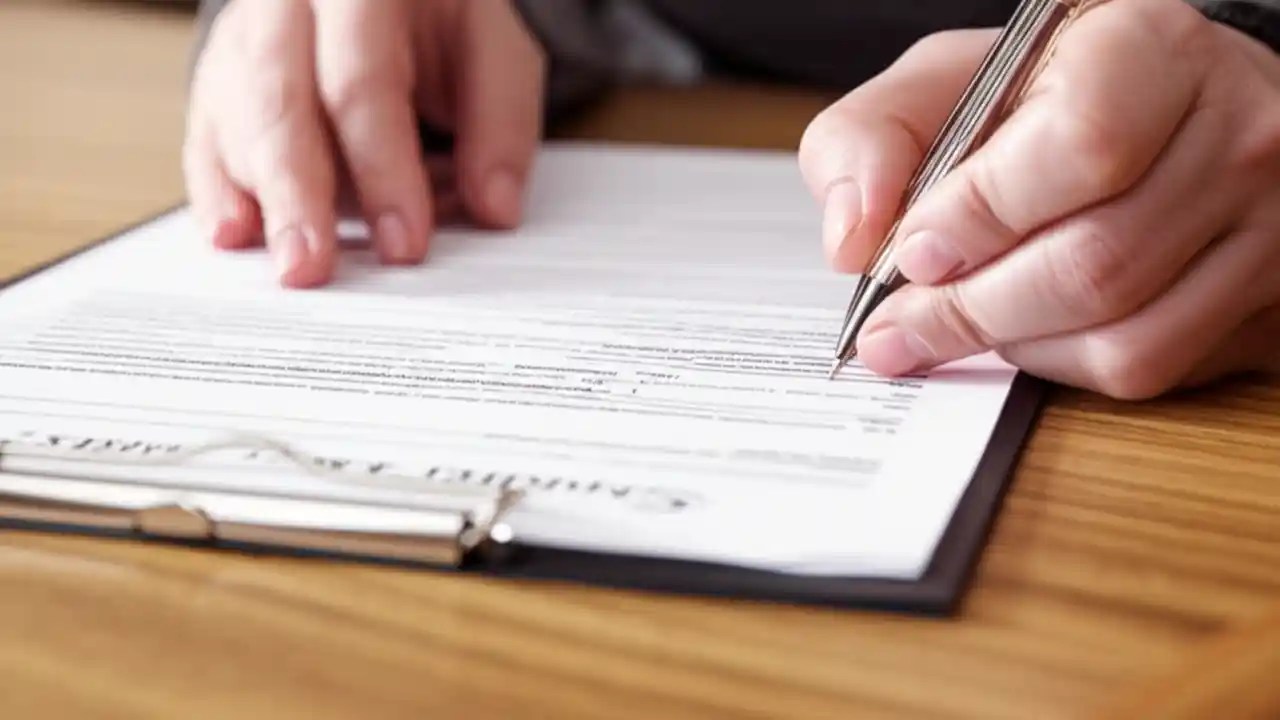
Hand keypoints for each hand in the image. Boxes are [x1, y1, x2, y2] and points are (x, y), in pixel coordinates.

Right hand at [183, 0, 545, 286]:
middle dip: (298, 196)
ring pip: (235, 124)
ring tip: (290, 265)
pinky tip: (233, 233)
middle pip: (278, 104)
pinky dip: (219, 193)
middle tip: (313, 267)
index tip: (405, 243)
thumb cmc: (437, 20)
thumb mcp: (490, 50)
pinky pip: (206, 141)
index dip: (382, 169)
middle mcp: (286, 8)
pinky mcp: (220, 84)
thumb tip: (495, 207)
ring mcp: (243, 43)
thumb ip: (499, 122)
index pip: (360, 82)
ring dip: (263, 203)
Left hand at [800, 0, 1279, 398]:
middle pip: (1095, 265)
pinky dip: (1063, 367)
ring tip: (951, 329)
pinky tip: (1023, 332)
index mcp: (1153, 51)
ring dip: (1011, 347)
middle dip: (968, 311)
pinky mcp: (1265, 301)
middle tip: (898, 326)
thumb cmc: (1047, 97)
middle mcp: (1236, 134)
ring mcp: (1267, 225)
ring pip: (1125, 335)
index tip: (913, 250)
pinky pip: (1153, 367)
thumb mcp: (944, 83)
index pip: (1082, 149)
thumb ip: (869, 138)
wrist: (1165, 111)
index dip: (981, 216)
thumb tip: (853, 239)